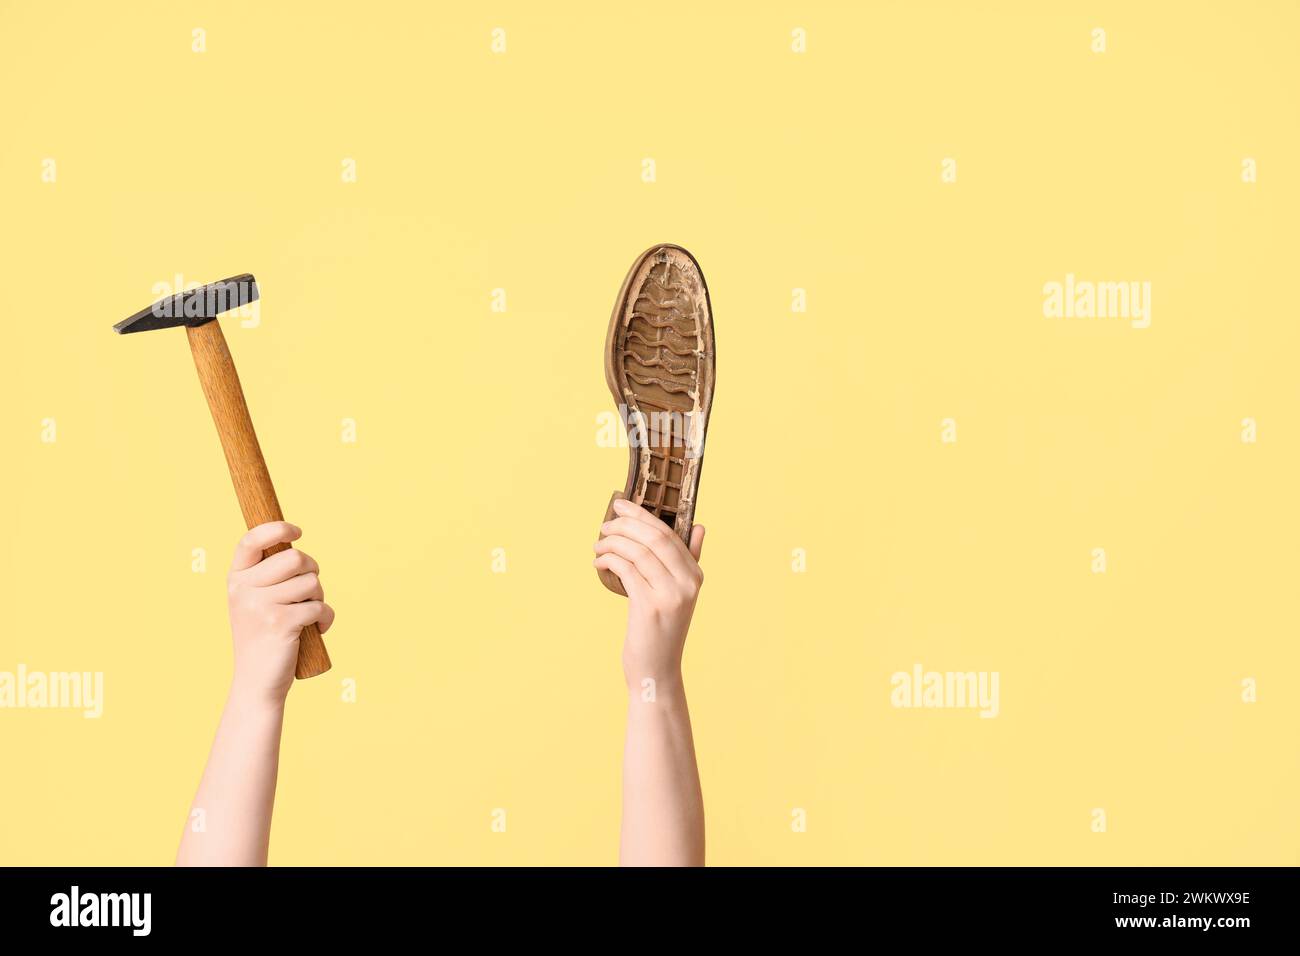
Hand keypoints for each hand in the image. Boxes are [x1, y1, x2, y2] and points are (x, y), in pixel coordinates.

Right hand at [226, 522, 333, 704]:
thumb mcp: (255, 601)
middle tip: (309, 590)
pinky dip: (326, 618)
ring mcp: (260, 606)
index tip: (297, 531)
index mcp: (235, 579)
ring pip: (312, 583)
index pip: (251, 540)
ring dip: (319, 597)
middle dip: (312, 571)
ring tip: (308, 614)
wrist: (257, 682)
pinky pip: (319, 607)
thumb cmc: (263, 637)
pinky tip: (317, 630)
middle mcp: (243, 589)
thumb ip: (268, 575)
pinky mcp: (281, 623)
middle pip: (295, 558)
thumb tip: (294, 543)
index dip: (276, 529)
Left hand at [593, 498, 704, 690]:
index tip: (621, 505)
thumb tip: (700, 526)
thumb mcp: (679, 594)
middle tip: (605, 523)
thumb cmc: (662, 629)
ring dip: (612, 542)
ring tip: (598, 544)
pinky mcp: (650, 607)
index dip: (642, 515)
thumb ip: (689, 561)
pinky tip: (599, 561)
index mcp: (696, 575)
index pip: (669, 533)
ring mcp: (670, 595)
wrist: (657, 671)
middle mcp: (688, 583)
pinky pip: (626, 570)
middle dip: (626, 524)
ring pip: (638, 552)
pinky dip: (609, 560)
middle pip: (654, 538)